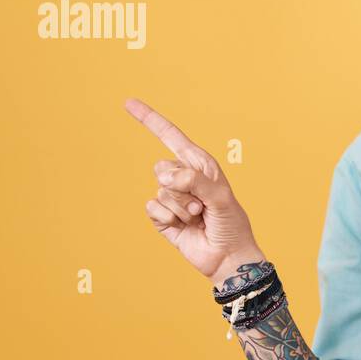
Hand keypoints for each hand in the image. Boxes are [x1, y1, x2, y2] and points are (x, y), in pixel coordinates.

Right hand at [124, 97, 263, 281]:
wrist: (227, 257)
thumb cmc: (231, 225)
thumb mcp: (220, 197)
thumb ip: (195, 181)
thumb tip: (168, 177)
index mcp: (200, 165)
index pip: (171, 137)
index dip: (150, 120)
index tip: (129, 102)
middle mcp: (184, 177)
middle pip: (161, 167)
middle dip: (182, 187)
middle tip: (201, 204)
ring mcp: (172, 197)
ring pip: (159, 190)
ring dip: (180, 207)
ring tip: (198, 217)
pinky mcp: (162, 216)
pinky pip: (152, 208)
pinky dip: (168, 218)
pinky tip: (184, 226)